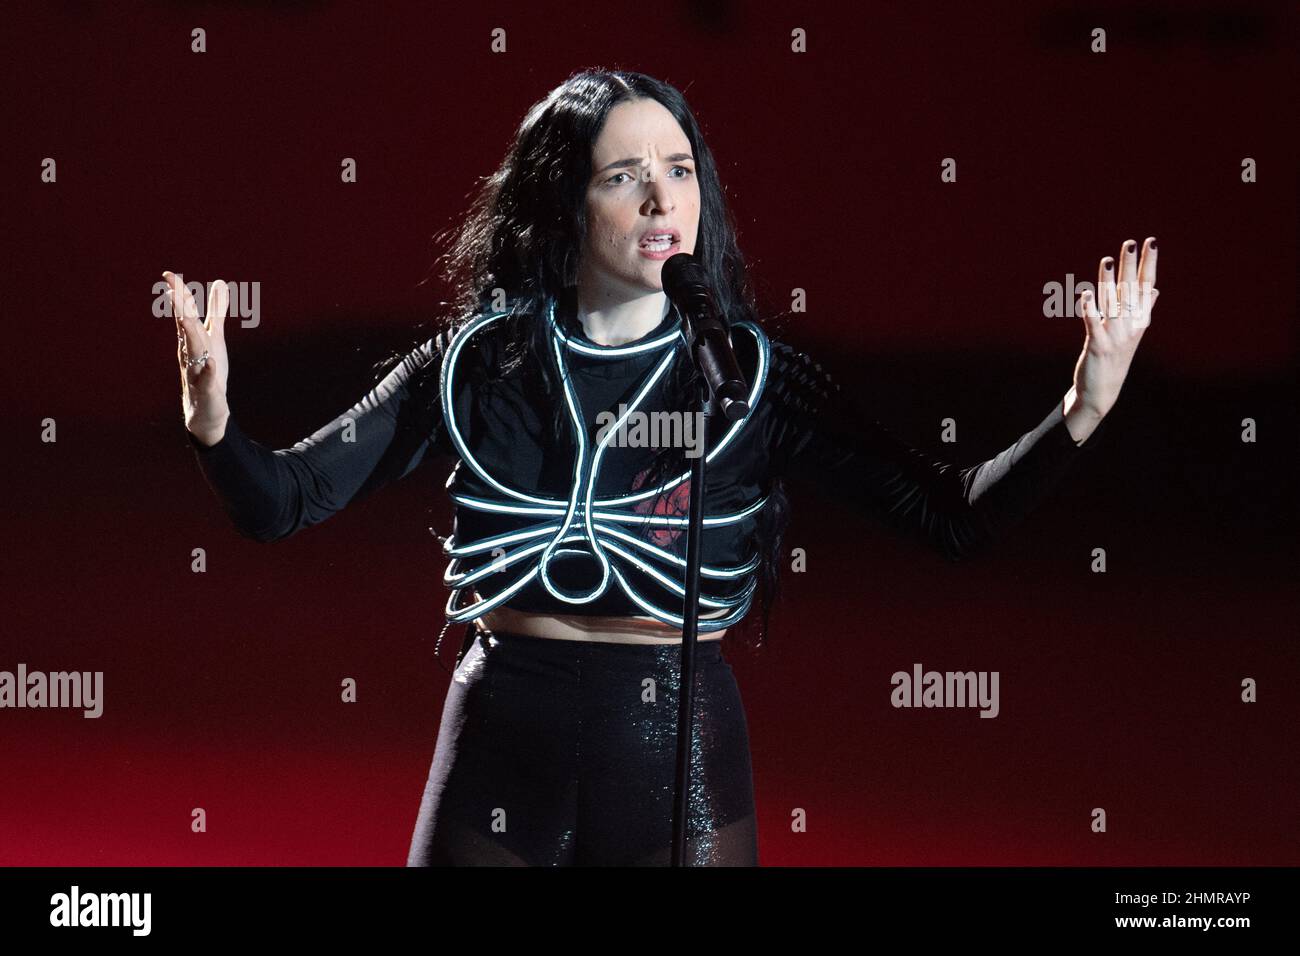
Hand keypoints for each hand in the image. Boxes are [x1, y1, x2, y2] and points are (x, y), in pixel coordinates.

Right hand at [166, 271, 230, 444]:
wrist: (206, 409)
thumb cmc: (208, 369)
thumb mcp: (215, 337)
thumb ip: (216, 311)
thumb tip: (218, 283)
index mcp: (191, 338)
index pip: (183, 313)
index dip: (178, 294)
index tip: (169, 274)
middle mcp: (190, 352)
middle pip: (184, 327)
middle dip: (178, 308)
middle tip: (170, 287)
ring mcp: (196, 370)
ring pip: (192, 351)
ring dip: (190, 335)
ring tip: (187, 319)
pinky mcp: (207, 389)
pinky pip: (206, 379)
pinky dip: (208, 370)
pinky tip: (211, 362)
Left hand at [1065, 237, 1158, 430]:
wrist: (1102, 392)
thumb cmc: (1116, 359)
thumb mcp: (1133, 334)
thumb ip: (1143, 311)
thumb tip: (1155, 290)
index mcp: (1139, 320)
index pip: (1146, 286)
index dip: (1149, 264)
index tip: (1151, 242)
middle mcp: (1130, 326)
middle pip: (1131, 291)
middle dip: (1131, 266)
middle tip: (1131, 243)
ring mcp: (1115, 336)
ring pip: (1112, 304)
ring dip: (1109, 282)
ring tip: (1108, 261)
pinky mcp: (1097, 346)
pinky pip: (1093, 324)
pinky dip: (1090, 310)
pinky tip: (1085, 295)